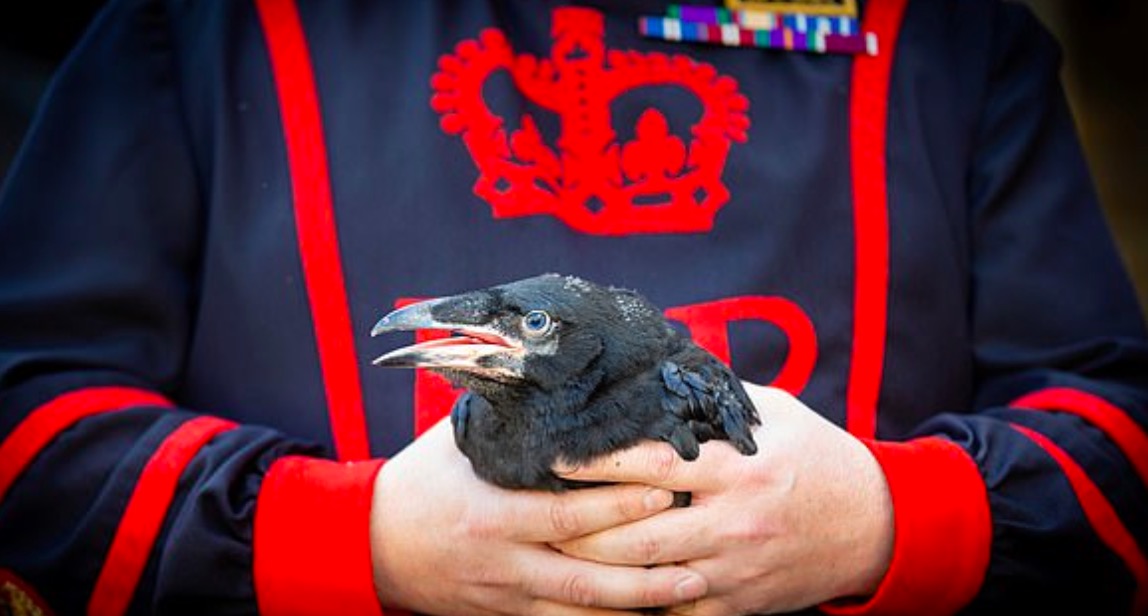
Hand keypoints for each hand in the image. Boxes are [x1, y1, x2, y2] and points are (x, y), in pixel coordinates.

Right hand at [369, 418, 709, 614]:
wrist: (371, 542)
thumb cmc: (425, 479)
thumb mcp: (462, 442)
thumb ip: (514, 423)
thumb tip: (564, 381)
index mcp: (493, 512)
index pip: (567, 512)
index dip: (619, 503)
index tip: (665, 486)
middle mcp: (503, 560)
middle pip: (584, 571)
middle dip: (644, 565)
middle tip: (698, 553)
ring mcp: (506, 595)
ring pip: (580, 611)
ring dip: (636, 606)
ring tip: (689, 591)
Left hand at [552, 384, 893, 615]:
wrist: (874, 523)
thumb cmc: (817, 457)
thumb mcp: (774, 415)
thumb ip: (716, 401)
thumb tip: (660, 374)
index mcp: (736, 468)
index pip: (650, 464)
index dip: (595, 462)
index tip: (554, 456)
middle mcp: (732, 520)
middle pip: (637, 532)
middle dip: (581, 527)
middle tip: (540, 515)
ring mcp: (735, 568)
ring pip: (649, 577)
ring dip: (600, 569)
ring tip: (557, 554)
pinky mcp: (740, 603)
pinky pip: (677, 614)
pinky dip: (641, 605)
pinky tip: (607, 592)